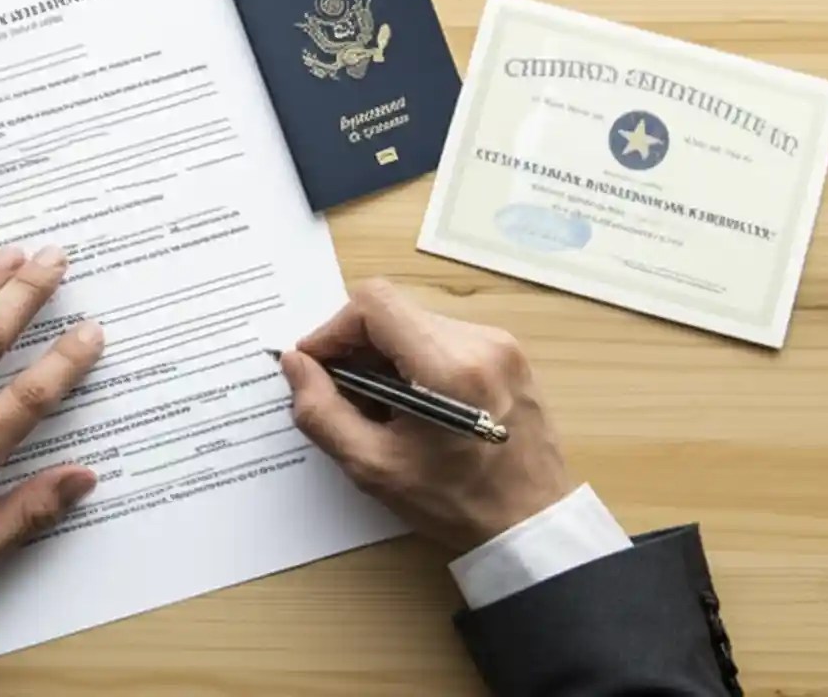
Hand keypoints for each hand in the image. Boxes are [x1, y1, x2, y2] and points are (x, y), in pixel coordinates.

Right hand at [281, 280, 573, 552]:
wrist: (533, 524)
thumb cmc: (455, 504)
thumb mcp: (374, 467)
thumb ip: (323, 412)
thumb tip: (294, 364)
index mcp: (448, 365)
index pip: (374, 304)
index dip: (332, 330)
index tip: (316, 367)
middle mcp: (480, 341)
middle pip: (394, 311)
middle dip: (357, 347)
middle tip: (344, 395)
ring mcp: (501, 344)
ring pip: (417, 323)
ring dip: (386, 355)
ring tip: (381, 407)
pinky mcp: (509, 355)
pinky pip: (445, 338)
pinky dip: (416, 361)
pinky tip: (414, 405)